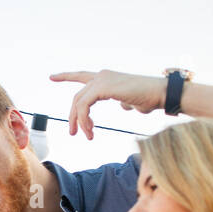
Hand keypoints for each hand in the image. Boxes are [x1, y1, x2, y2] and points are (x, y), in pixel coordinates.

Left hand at [50, 69, 167, 138]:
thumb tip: (122, 106)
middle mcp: (102, 75)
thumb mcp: (132, 101)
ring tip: (88, 136)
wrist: (160, 94)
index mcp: (107, 77)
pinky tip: (90, 130)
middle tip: (73, 133)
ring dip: (80, 122)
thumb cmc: (150, 98)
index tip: (52, 77)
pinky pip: (84, 106)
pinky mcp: (103, 86)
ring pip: (78, 102)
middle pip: (77, 97)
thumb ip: (123, 101)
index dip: (66, 76)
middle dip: (73, 116)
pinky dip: (84, 120)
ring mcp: (102, 79)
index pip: (82, 76)